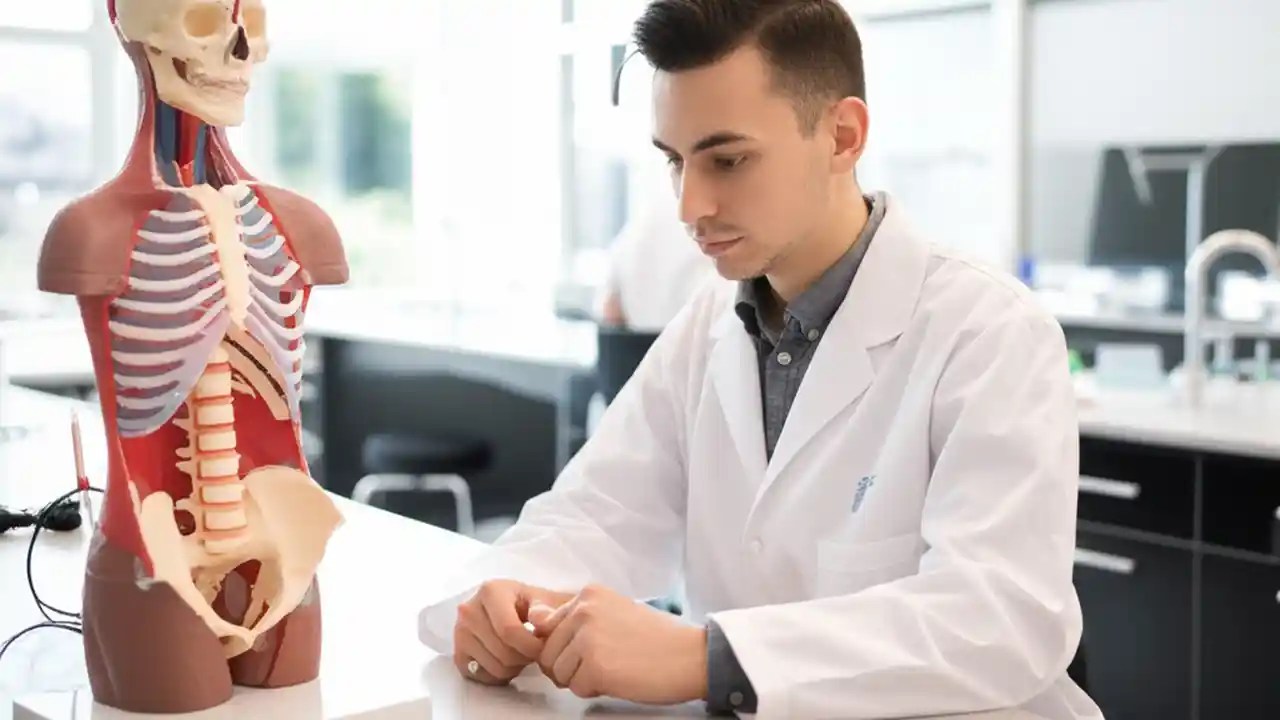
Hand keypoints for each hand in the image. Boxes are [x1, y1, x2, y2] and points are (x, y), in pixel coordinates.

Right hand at [452, 580, 573, 685]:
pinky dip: (498, 676)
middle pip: (503, 652)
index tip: (543, 646)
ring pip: (494, 668)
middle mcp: (468, 610)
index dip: (530, 645)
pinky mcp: (458, 654)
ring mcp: (460, 633)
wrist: (516, 608)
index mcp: (490, 591)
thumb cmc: (532, 604)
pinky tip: (506, 660)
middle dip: (525, 657)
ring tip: (521, 653)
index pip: (508, 629)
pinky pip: (482, 677)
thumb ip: (546, 611)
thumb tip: (541, 621)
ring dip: (514, 667)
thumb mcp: (545, 599)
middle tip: (533, 650)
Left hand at [528, 584, 707, 703]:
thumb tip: (533, 619)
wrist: (690, 655)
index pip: (548, 628)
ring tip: (614, 668)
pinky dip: (594, 690)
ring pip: (557, 672)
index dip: (567, 647)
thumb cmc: (655, 638)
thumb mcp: (611, 614)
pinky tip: (619, 678)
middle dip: (569, 666)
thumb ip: (573, 617)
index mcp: (588, 594)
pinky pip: (575, 688)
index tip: (595, 647)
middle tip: (605, 663)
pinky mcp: (595, 666)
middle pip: (547, 653)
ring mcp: (588, 638)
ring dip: (581, 679)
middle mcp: (584, 610)